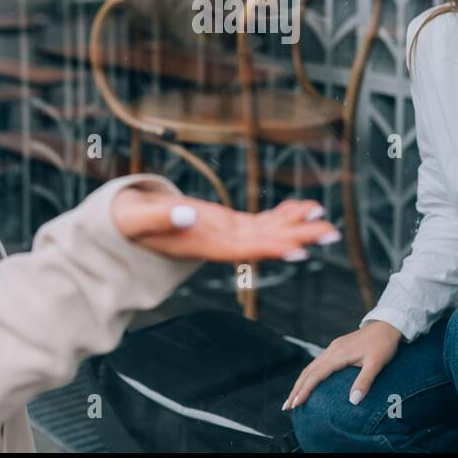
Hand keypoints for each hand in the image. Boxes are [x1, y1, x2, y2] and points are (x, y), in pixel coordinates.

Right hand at [111, 190, 338, 262]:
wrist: (125, 226)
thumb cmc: (129, 222)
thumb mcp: (139, 217)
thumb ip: (163, 216)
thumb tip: (188, 215)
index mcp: (204, 244)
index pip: (245, 249)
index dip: (273, 248)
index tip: (301, 249)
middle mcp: (221, 243)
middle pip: (266, 243)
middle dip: (299, 237)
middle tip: (332, 233)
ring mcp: (226, 235)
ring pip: (268, 232)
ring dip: (298, 226)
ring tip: (326, 218)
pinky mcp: (227, 224)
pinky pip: (260, 222)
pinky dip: (282, 214)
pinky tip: (303, 208)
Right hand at [283, 320, 401, 410]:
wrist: (388, 325)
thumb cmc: (383, 344)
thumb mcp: (377, 363)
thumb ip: (364, 381)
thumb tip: (353, 402)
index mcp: (338, 355)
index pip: (315, 375)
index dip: (304, 390)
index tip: (295, 404)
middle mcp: (332, 350)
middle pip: (308, 371)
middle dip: (296, 389)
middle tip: (287, 407)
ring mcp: (333, 348)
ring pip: (311, 367)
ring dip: (301, 382)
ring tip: (294, 397)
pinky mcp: (337, 348)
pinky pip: (317, 363)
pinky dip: (309, 375)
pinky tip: (309, 381)